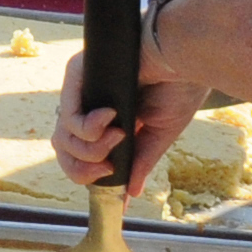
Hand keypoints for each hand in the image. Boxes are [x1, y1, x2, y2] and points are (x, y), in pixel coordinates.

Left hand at [51, 46, 209, 194]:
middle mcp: (90, 103)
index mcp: (108, 118)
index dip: (88, 174)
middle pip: (64, 149)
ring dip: (93, 148)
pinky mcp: (77, 73)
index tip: (112, 186)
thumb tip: (131, 193)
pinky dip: (89, 128)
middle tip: (110, 167)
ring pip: (63, 136)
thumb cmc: (179, 87)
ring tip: (121, 135)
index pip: (79, 153)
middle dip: (84, 169)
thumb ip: (140, 162)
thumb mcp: (159, 134)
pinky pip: (68, 115)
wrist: (188, 57)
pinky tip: (112, 119)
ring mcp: (81, 89)